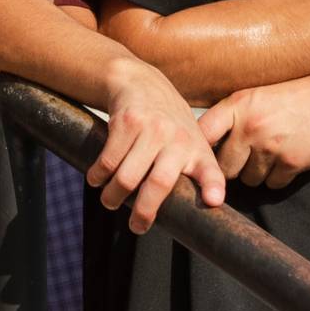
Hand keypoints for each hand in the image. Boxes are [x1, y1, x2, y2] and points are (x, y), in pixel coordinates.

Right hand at [88, 57, 225, 229]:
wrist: (141, 83)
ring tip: (110, 202)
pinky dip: (98, 175)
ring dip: (113, 196)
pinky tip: (96, 179)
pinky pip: (108, 159)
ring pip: (126, 176)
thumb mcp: (192, 143)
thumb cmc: (170, 124)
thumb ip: (200, 173)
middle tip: (136, 227)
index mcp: (196, 149)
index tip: (213, 201)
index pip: (210, 171)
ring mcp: (149, 129)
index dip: (213, 186)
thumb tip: (209, 206)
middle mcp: (175, 139)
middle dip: (144, 212)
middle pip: (158, 184)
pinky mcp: (125, 123)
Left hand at [198, 71, 309, 188]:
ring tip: (272, 153)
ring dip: (257, 173)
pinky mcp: (292, 163)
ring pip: (249, 179)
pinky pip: (273, 185)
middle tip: (245, 159)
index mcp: (237, 105)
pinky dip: (279, 178)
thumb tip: (205, 145)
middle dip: (232, 168)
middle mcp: (250, 125)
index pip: (203, 134)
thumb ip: (233, 116)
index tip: (200, 159)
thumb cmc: (296, 97)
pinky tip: (288, 159)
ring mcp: (271, 146)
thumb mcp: (257, 96)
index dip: (198, 150)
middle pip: (223, 166)